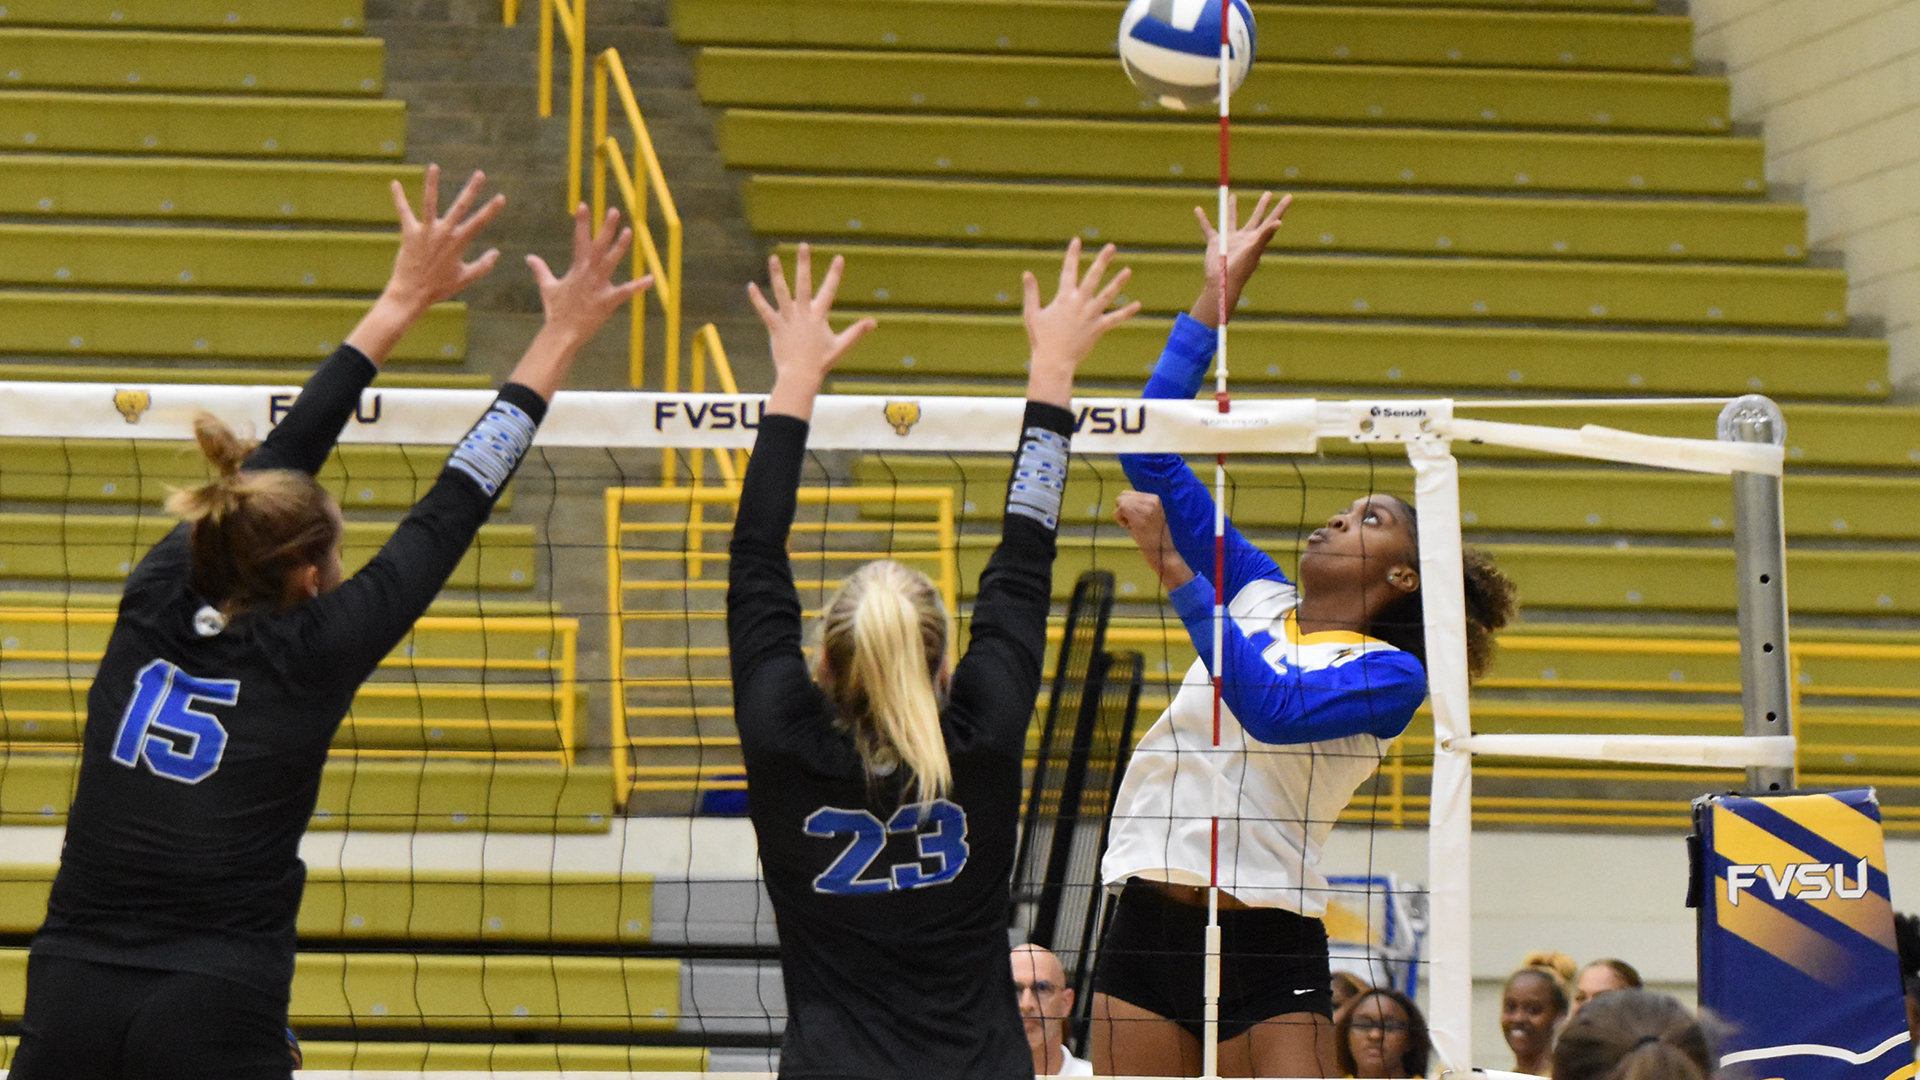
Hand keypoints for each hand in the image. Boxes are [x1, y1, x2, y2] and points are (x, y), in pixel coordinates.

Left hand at [383, 164, 506, 313]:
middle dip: (472, 189)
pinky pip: (404, 212)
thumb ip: (483, 266)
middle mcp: (443, 233)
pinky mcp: (409, 233)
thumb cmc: (439, 288)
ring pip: (429, 202)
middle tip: (480, 173)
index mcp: (458, 243)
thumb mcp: (465, 279)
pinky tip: (394, 183)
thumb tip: (496, 253)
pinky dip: (399, 198)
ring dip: (431, 183)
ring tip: (434, 166)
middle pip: (460, 207)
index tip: (501, 197)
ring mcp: (425, 232)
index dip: (491, 210)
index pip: (479, 223)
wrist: (412, 294)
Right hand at [528, 202, 653, 342]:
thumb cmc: (556, 311)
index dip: (582, 222)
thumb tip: (529, 258)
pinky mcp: (608, 301)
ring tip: (629, 232)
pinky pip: (626, 292)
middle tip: (614, 211)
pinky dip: (638, 286)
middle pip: (598, 246)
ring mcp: (598, 286)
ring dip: (620, 247)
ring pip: (611, 262)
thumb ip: (540, 270)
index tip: (583, 205)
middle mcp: (588, 273)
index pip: (579, 240)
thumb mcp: (547, 287)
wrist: (562, 333)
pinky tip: (651, 278)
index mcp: (576, 268)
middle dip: (606, 228)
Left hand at [748, 243, 875, 419]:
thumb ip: (857, 332)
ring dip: (777, 275)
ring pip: (781, 293)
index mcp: (819, 316)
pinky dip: (757, 299)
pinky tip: (750, 286)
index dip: (835, 274)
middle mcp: (803, 314)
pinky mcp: (775, 327)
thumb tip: (874, 322)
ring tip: (773, 258)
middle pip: (803, 284)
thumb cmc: (820, 362)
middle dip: (804, 264)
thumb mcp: (841, 346)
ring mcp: (788, 319)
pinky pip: (764, 311)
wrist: (800, 376)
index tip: (839, 257)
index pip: (829, 290)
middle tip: (803, 246)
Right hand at [1022, 238, 1139, 406]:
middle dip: (1102, 261)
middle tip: (1112, 247)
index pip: (1068, 271)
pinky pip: (1115, 319)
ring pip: (1107, 295)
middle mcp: (1079, 303)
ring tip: (1128, 270)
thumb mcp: (1032, 314)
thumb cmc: (1041, 339)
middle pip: (1093, 277)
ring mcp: (1090, 315)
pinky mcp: (1098, 328)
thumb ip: (1031, 293)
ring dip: (1118, 282)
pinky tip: (1137, 305)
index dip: (1072, 255)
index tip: (1077, 241)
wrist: (1054, 361)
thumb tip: (1027, 273)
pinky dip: (1126, 312)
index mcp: (1063, 298)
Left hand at [1115, 491, 1193, 592]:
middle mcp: (1152, 500)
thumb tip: (1121, 497)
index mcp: (1155, 498)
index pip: (1131, 494)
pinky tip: (1128, 527)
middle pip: (1123, 495)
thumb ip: (1139, 505)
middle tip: (1130, 521)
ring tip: (1130, 525)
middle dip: (1122, 508)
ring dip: (1121, 514)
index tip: (1134, 518)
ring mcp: (1146, 508)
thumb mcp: (1149, 514)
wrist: (1162, 550)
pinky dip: (1119, 518)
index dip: (1127, 506)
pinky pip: (1120, 509)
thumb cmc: (1152, 534)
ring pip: (1121, 501)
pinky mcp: (1139, 517)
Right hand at [1190, 191, 1290, 328]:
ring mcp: (1229, 240)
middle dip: (1262, 206)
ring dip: (1232, 208)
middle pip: (1256, 218)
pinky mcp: (1215, 243)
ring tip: (1233, 196)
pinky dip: (1202, 219)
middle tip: (1268, 193)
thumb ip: (1265, 235)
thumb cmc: (1239, 269)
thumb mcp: (1254, 250)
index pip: (1271, 220)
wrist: (1222, 282)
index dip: (1281, 208)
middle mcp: (1245, 238)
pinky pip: (1208, 228)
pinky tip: (1198, 210)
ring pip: (1231, 220)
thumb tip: (1279, 222)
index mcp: (1257, 239)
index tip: (1289, 196)